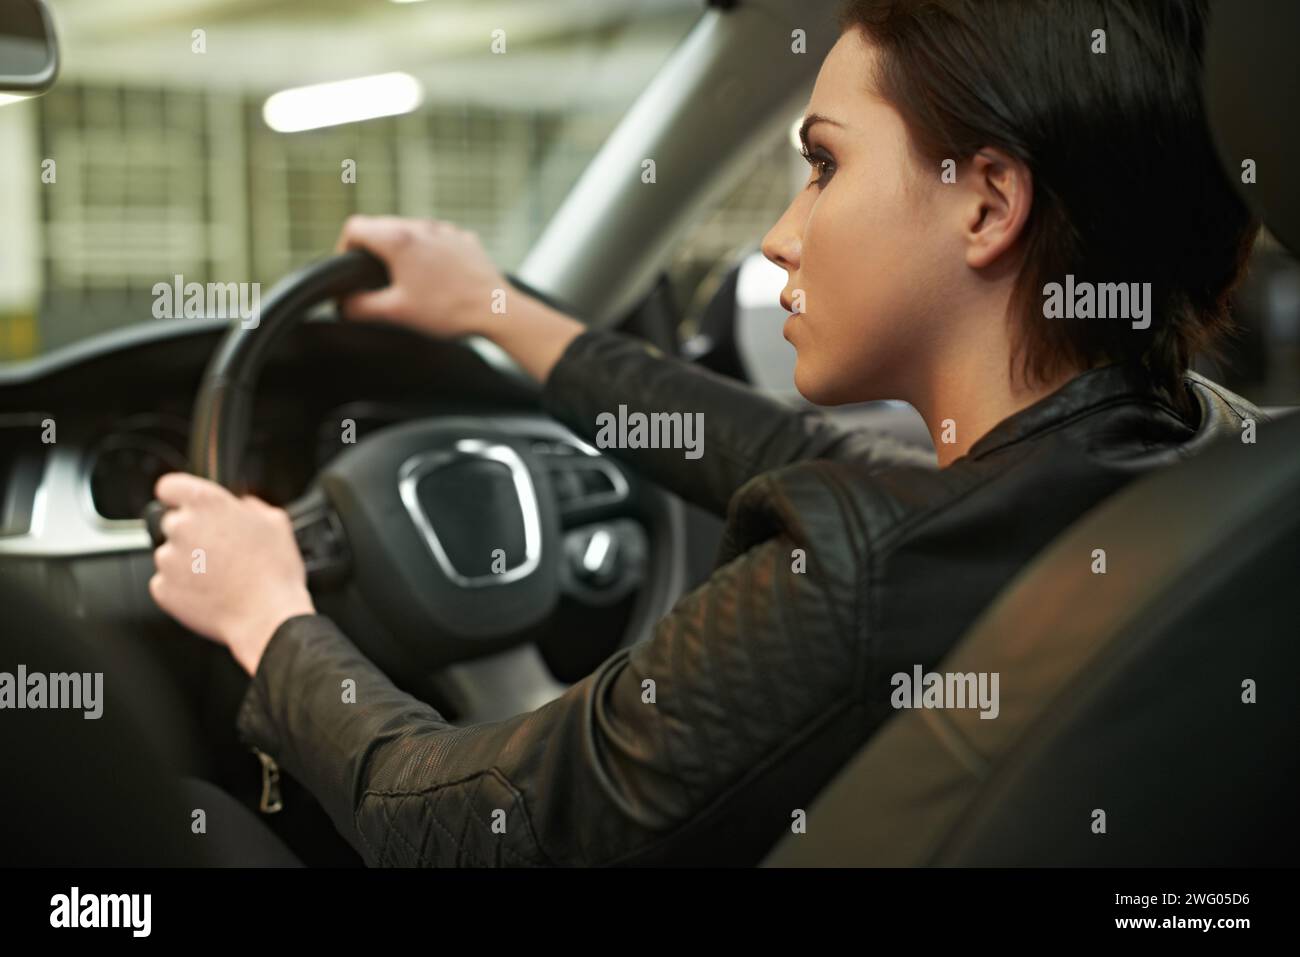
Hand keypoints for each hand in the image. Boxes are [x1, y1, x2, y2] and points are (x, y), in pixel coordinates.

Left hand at [148, 473, 315, 675]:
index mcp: (207, 504)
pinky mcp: (162, 588)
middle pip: (173, 522)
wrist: (268, 617)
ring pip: (170, 554)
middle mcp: (182, 527)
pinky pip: (166, 582)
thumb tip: (243, 506)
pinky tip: (209, 592)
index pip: (170, 486)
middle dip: (192, 534)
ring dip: (187, 562)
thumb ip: (252, 506)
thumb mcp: (277, 523)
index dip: (178, 495)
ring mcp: (168, 560)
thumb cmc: (275, 572)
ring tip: (219, 576)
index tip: (183, 503)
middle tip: (219, 551)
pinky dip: (182, 587)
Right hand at [334, 215, 508, 338]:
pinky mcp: (464, 239)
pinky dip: (429, 253)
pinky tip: (437, 278)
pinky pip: (436, 239)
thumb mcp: (396, 313)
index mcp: (399, 239)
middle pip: (382, 226)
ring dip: (402, 250)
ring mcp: (445, 230)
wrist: (496, 310)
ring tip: (408, 280)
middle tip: (376, 280)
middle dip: (373, 250)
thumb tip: (343, 304)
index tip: (350, 271)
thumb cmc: (447, 311)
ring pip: (410, 230)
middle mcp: (421, 226)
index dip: (344, 247)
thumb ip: (360, 307)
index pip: (355, 227)